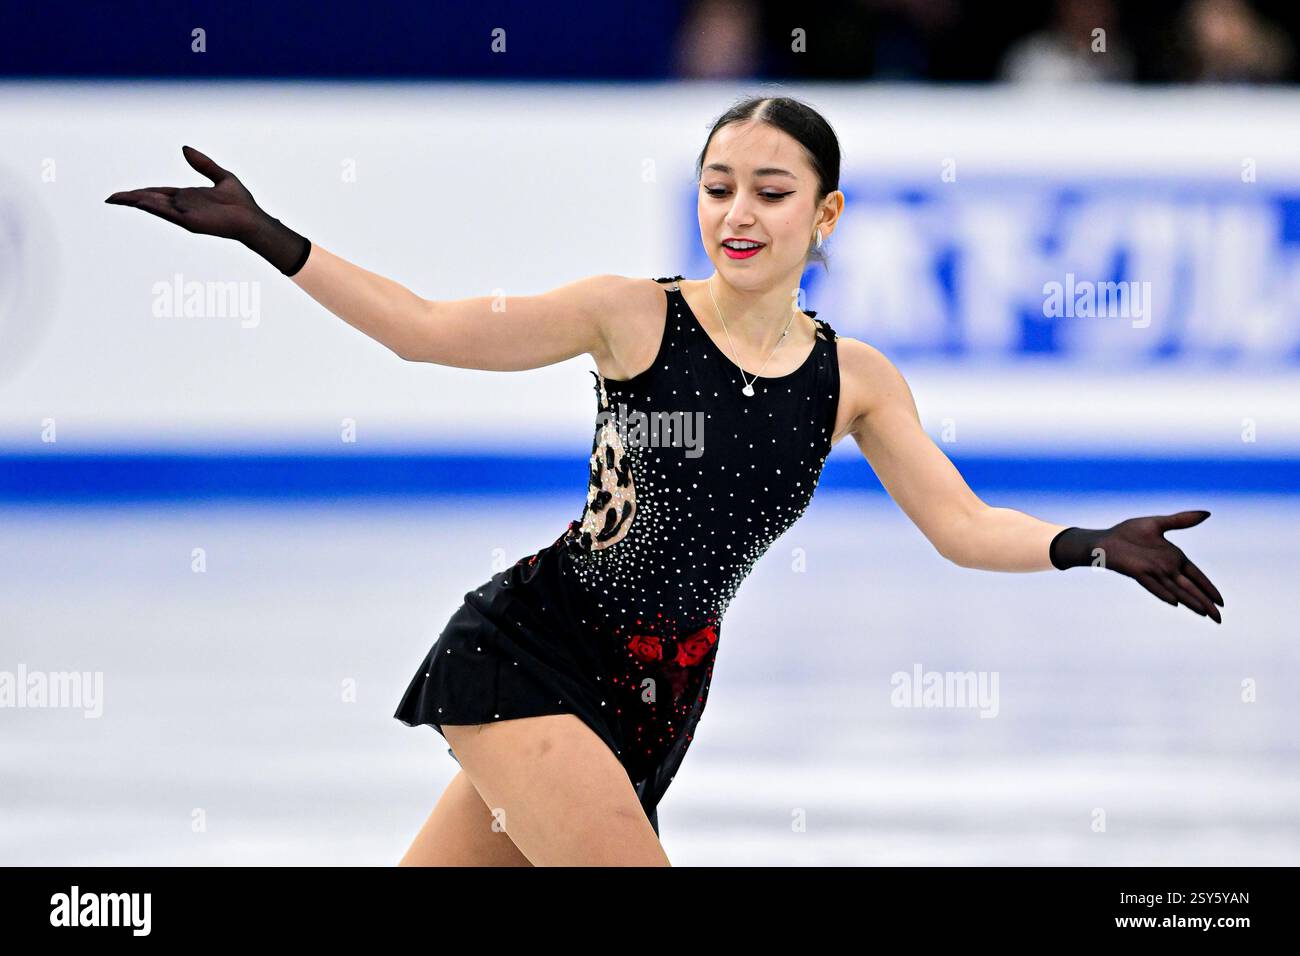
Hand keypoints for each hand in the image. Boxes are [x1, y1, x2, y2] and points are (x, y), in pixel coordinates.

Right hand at [105, 146, 310, 274]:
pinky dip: (154, 207)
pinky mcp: (190, 221)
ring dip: (136, 202)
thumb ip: (203, 163)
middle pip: (150, 200)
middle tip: (110, 198)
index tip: (123, 194)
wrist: (252, 218)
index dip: (140, 192)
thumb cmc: (241, 202)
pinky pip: (168, 213)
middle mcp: (183, 206)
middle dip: (130, 198)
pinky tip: (140, 202)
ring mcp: (185, 214)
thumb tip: (184, 149)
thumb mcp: (221, 176)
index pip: (157, 193)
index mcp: (186, 197)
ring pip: (155, 206)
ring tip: (116, 199)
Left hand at [1051, 510, 1225, 623]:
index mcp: (1174, 559)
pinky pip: (1153, 585)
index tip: (1221, 602)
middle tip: (1219, 619)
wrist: (1104, 540)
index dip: (1208, 588)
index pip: (1197, 576)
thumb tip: (1208, 513)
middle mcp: (1167, 569)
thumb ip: (1181, 520)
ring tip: (1205, 613)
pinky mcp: (1138, 572)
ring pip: (1176, 590)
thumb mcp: (1158, 524)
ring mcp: (1153, 572)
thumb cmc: (1128, 533)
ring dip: (1191, 602)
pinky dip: (1164, 593)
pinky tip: (1176, 602)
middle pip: (1190, 588)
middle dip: (1206, 602)